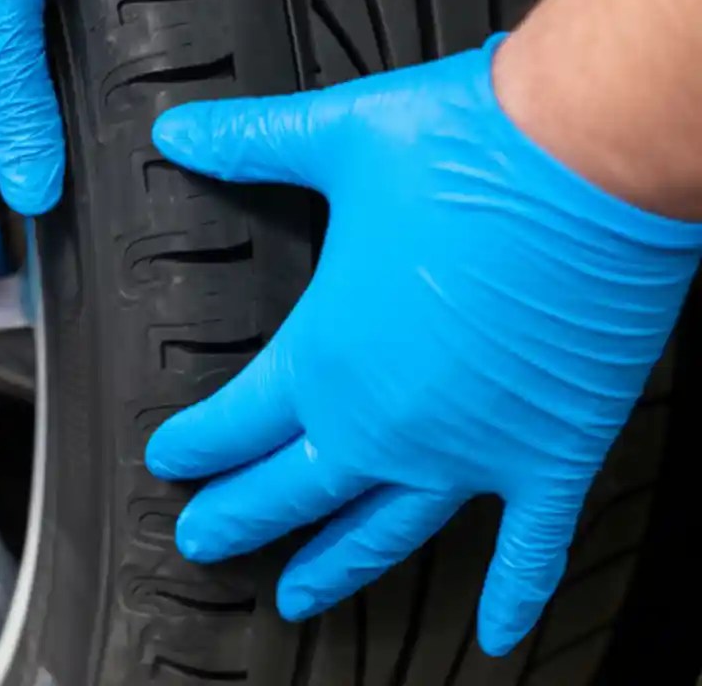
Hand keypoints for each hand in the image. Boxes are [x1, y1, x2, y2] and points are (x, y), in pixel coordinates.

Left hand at [145, 35, 701, 655]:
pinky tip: (499, 634)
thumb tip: (180, 133)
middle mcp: (386, 422)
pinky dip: (516, 591)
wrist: (594, 151)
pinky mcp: (551, 451)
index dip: (194, 446)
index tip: (173, 460)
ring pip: (384, 531)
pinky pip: (531, 545)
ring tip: (296, 596)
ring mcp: (469, 449)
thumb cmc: (474, 146)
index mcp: (326, 353)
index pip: (235, 422)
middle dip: (237, 517)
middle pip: (290, 490)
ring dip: (334, 565)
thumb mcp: (338, 137)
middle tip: (203, 541)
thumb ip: (250, 144)